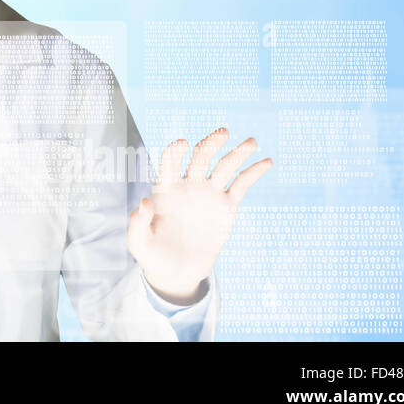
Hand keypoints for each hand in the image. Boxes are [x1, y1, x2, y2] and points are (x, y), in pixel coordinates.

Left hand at [128, 127, 271, 303]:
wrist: (177, 270)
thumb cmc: (153, 254)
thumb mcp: (138, 242)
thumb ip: (137, 223)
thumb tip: (145, 201)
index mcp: (165, 188)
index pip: (170, 160)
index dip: (176, 150)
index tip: (184, 144)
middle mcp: (188, 185)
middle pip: (201, 156)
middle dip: (211, 143)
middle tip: (223, 133)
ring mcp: (209, 194)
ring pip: (224, 166)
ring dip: (238, 153)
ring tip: (252, 142)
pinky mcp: (227, 207)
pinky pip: (242, 185)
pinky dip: (254, 173)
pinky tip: (266, 162)